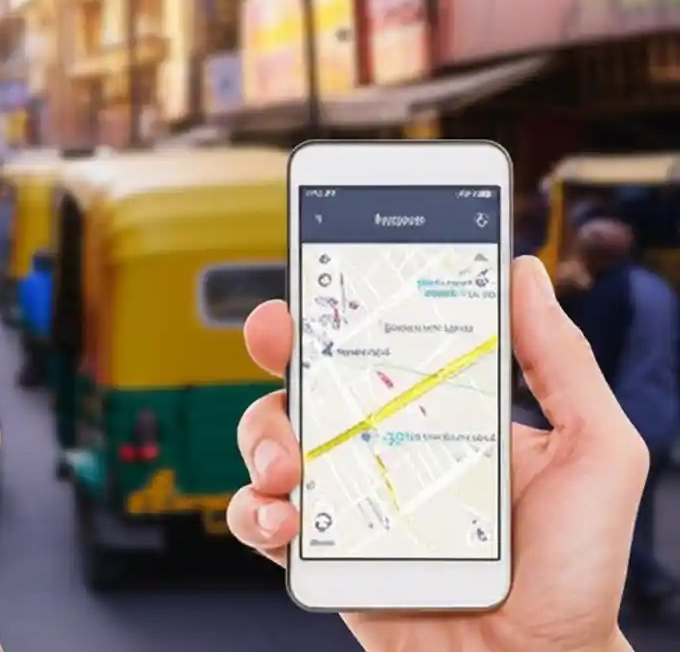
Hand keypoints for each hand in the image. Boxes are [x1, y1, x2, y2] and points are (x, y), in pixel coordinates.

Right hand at [227, 257, 647, 651]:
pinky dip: (252, 509)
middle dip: (277, 350)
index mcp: (440, 413)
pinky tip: (284, 518)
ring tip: (290, 466)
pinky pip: (257, 515)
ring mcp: (347, 497)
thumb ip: (563, 362)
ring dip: (261, 437)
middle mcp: (384, 446)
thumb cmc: (575, 571)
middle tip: (277, 343)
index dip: (340, 307)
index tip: (323, 285)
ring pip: (269, 439)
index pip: (379, 342)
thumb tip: (526, 276)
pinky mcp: (320, 551)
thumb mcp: (595, 452)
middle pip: (308, 378)